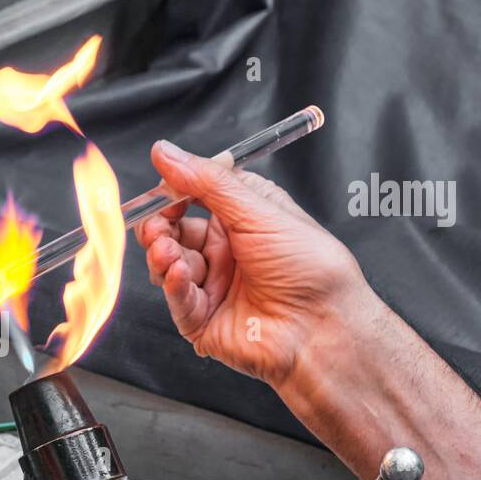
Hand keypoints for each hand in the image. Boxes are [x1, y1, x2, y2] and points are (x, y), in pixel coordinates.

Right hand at [137, 140, 376, 388]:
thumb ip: (207, 182)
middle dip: (159, 227)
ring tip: (167, 252)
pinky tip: (179, 274)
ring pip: (169, 265)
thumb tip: (167, 153)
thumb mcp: (258, 211)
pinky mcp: (204, 320)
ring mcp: (214, 285)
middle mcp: (227, 251)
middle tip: (156, 226)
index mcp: (243, 219)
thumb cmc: (311, 268)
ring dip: (163, 255)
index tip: (161, 188)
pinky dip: (173, 284)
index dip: (174, 192)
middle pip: (175, 232)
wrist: (323, 326)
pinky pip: (177, 299)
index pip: (195, 197)